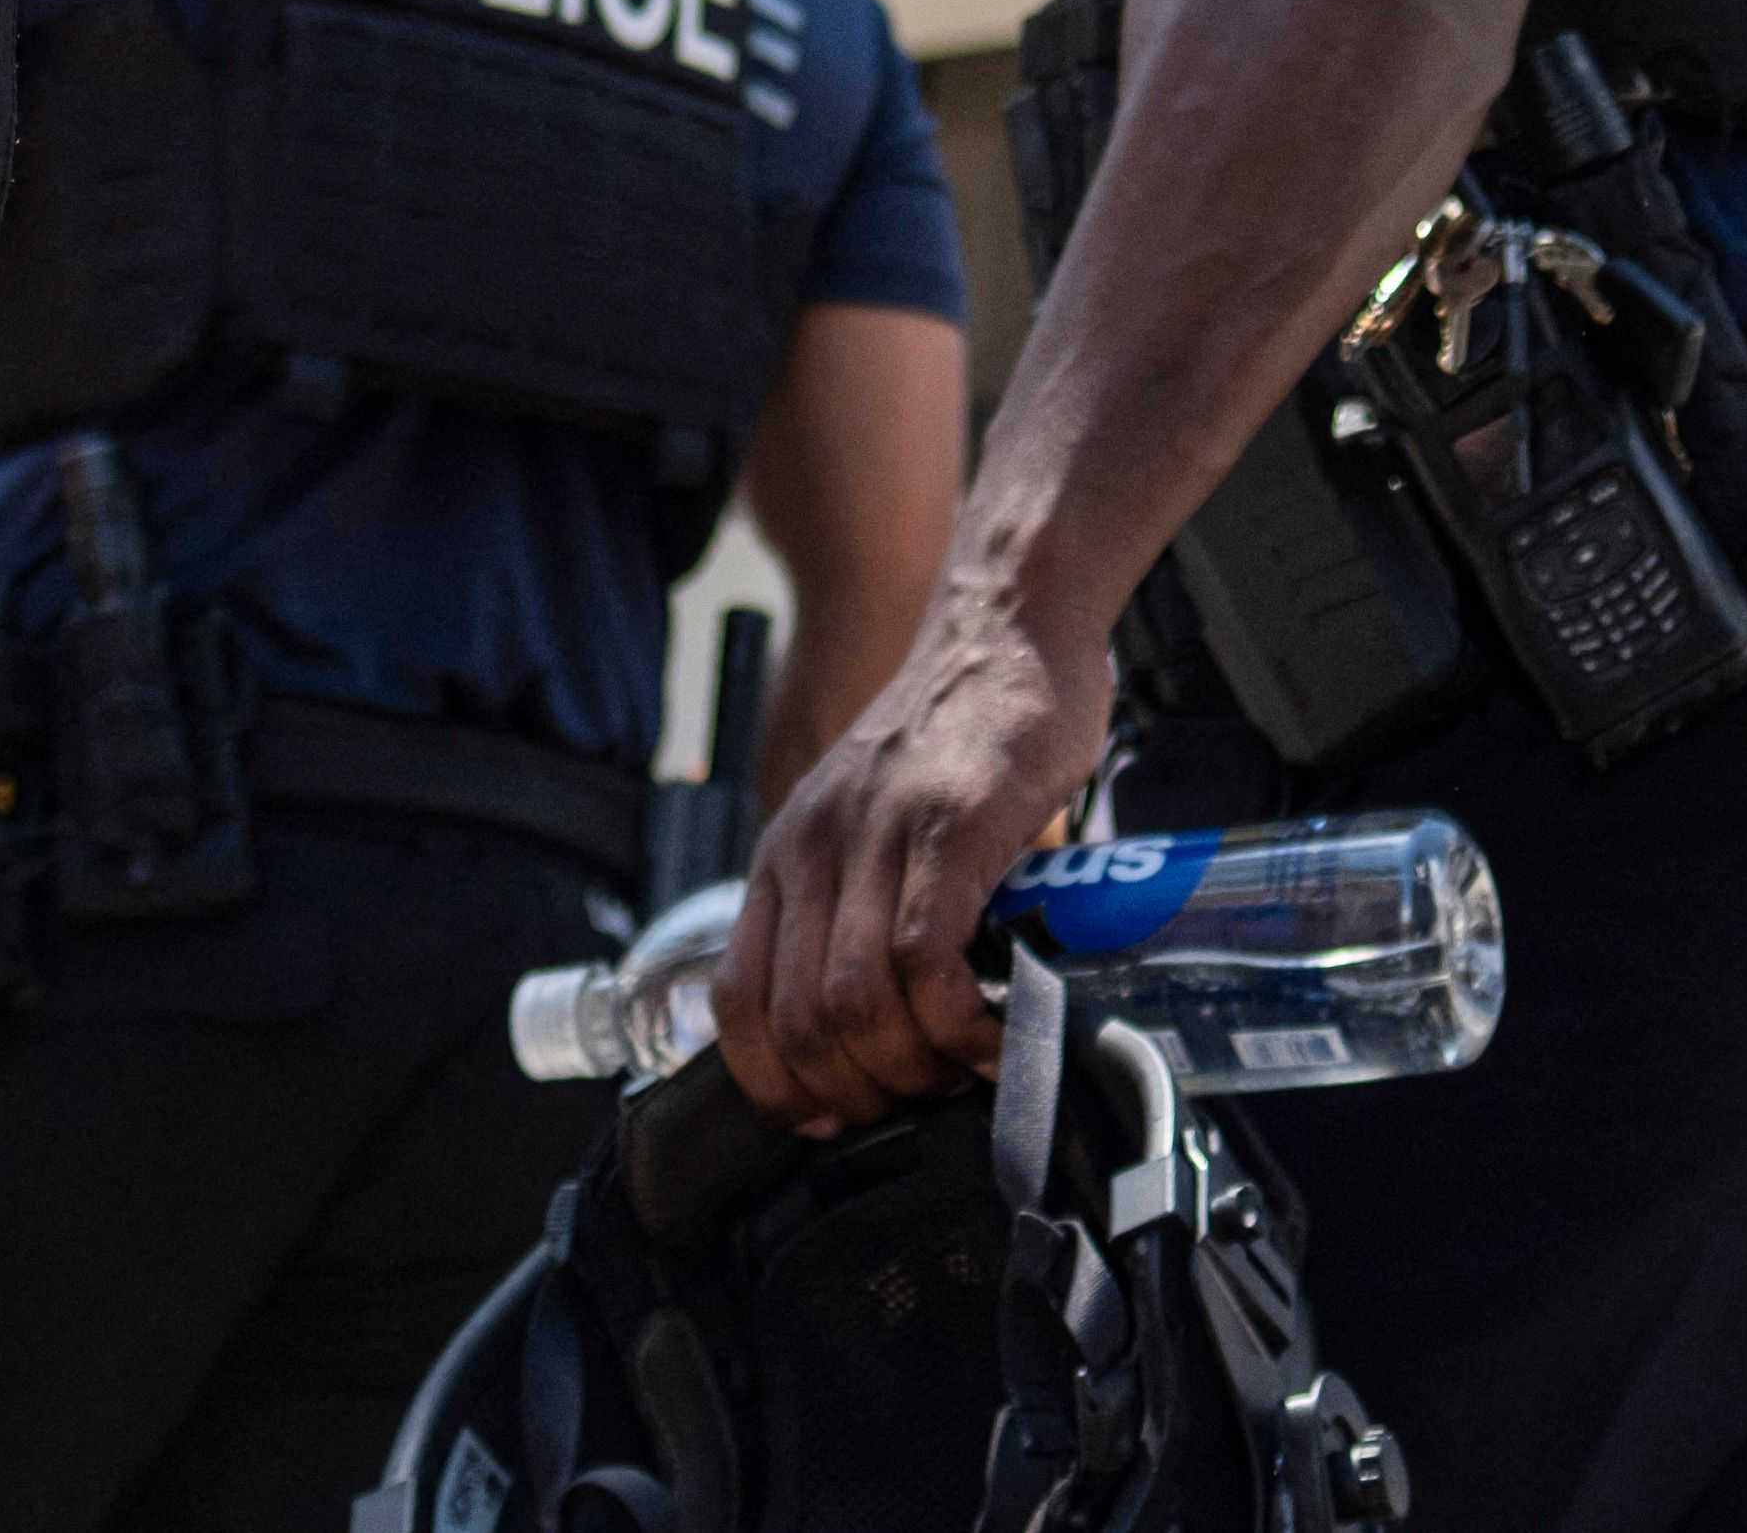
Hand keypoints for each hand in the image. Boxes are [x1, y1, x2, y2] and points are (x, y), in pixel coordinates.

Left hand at [714, 586, 1108, 1128]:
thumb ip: (866, 900)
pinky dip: (956, 1022)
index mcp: (787, 853)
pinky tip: (992, 1035)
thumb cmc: (958, 733)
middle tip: (912, 1104)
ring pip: (855, 1002)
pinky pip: (924, 958)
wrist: (1008, 625)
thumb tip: (889, 1020)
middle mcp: (815, 845)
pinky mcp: (951, 825)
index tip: (823, 1121)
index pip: (738, 1002)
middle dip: (853, 1092)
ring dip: (908, 1067)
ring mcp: (879, 833)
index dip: (772, 1084)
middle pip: (798, 1021)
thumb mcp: (875, 816)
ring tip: (958, 1073)